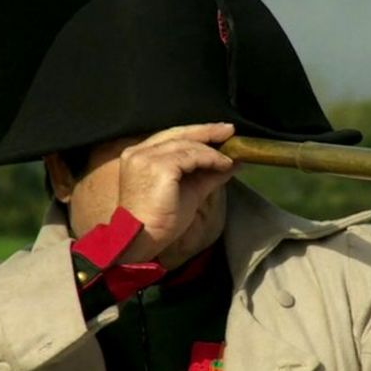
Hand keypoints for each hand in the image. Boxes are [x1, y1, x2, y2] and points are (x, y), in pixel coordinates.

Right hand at [117, 123, 236, 268]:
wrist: (142, 240)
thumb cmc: (160, 221)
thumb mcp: (188, 191)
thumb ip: (206, 174)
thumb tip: (231, 162)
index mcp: (139, 156)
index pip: (170, 137)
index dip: (196, 132)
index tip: (219, 132)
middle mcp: (139, 152)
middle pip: (178, 134)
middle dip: (207, 131)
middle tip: (230, 131)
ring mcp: (147, 158)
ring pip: (186, 145)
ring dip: (211, 150)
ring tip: (230, 157)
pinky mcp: (159, 167)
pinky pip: (191, 156)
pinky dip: (210, 158)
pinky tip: (223, 164)